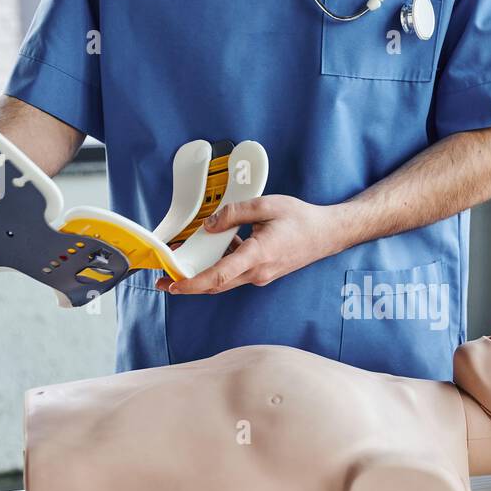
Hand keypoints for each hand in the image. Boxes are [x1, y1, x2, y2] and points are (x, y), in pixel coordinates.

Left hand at [157, 196, 349, 294]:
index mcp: (257, 255)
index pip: (219, 276)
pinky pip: (235, 273)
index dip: (193, 283)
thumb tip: (210, 225)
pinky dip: (219, 265)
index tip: (174, 285)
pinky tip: (215, 248)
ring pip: (224, 280)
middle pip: (215, 285)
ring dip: (202, 275)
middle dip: (188, 284)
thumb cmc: (301, 220)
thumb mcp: (266, 205)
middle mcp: (257, 272)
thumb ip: (234, 213)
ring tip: (183, 262)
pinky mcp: (261, 273)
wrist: (326, 234)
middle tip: (164, 280)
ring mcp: (260, 275)